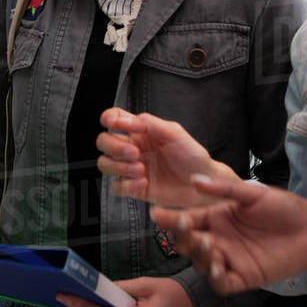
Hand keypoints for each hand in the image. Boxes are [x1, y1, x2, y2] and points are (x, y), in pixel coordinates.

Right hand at [96, 107, 235, 207]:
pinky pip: (116, 187)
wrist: (202, 185)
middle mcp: (132, 148)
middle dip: (114, 147)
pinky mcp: (134, 188)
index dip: (109, 119)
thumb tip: (127, 120)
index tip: (114, 124)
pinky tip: (143, 183)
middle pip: (103, 142)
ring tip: (140, 170)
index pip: (114, 118)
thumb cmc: (192, 156)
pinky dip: (126, 185)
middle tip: (134, 153)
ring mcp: (131, 168)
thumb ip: (150, 123)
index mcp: (140, 131)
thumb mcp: (174, 133)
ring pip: (104, 164)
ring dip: (119, 166)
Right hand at [150, 173, 306, 295]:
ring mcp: (229, 260)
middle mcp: (218, 240)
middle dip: (181, 236)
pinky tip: (217, 264)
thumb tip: (193, 179)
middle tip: (185, 226)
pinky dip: (214, 276)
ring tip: (205, 243)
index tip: (156, 213)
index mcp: (216, 218)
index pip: (187, 220)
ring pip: (200, 263)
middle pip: (188, 243)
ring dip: (198, 254)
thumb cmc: (282, 207)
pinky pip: (221, 282)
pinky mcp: (243, 278)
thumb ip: (223, 189)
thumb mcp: (251, 194)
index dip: (171, 218)